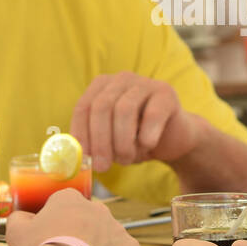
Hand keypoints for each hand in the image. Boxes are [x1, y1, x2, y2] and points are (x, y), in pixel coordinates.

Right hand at [5, 189, 140, 245]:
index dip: (56, 226)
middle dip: (80, 235)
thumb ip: (19, 218)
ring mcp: (116, 226)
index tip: (50, 242)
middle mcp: (96, 207)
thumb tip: (24, 217)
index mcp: (69, 198)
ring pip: (106, 237)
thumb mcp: (17, 232)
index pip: (63, 208)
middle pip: (87, 220)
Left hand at [71, 72, 202, 171]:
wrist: (173, 139)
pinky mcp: (166, 93)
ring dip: (123, 142)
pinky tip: (148, 146)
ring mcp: (145, 83)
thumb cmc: (135, 140)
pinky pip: (153, 114)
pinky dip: (147, 136)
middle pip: (101, 107)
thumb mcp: (109, 142)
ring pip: (124, 110)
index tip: (84, 159)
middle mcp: (121, 79)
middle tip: (103, 166)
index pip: (83, 107)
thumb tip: (72, 160)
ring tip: (127, 159)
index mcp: (102, 86)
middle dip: (100, 141)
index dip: (81, 134)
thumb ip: (91, 145)